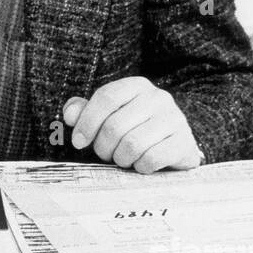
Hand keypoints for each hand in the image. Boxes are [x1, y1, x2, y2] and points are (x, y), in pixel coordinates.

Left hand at [62, 77, 202, 172]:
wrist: (176, 143)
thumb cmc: (136, 129)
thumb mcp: (109, 116)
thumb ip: (85, 112)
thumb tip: (69, 114)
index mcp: (136, 86)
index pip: (106, 97)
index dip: (87, 122)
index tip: (78, 141)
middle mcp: (158, 97)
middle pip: (115, 125)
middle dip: (103, 147)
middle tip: (105, 154)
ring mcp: (174, 118)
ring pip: (132, 144)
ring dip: (121, 158)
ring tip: (123, 158)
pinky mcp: (183, 141)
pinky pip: (152, 158)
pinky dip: (140, 166)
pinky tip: (141, 164)